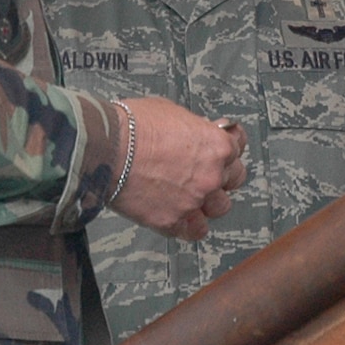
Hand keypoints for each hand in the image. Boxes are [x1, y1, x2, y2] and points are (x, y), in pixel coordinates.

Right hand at [112, 99, 248, 240]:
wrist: (106, 148)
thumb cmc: (134, 126)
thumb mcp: (172, 112)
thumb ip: (195, 127)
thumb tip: (199, 132)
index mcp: (217, 145)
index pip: (237, 149)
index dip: (224, 150)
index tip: (215, 152)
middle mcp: (212, 175)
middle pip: (234, 180)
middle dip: (220, 175)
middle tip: (203, 172)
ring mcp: (195, 200)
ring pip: (219, 208)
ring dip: (208, 202)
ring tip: (189, 195)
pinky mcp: (174, 221)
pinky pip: (195, 232)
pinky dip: (190, 225)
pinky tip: (180, 216)